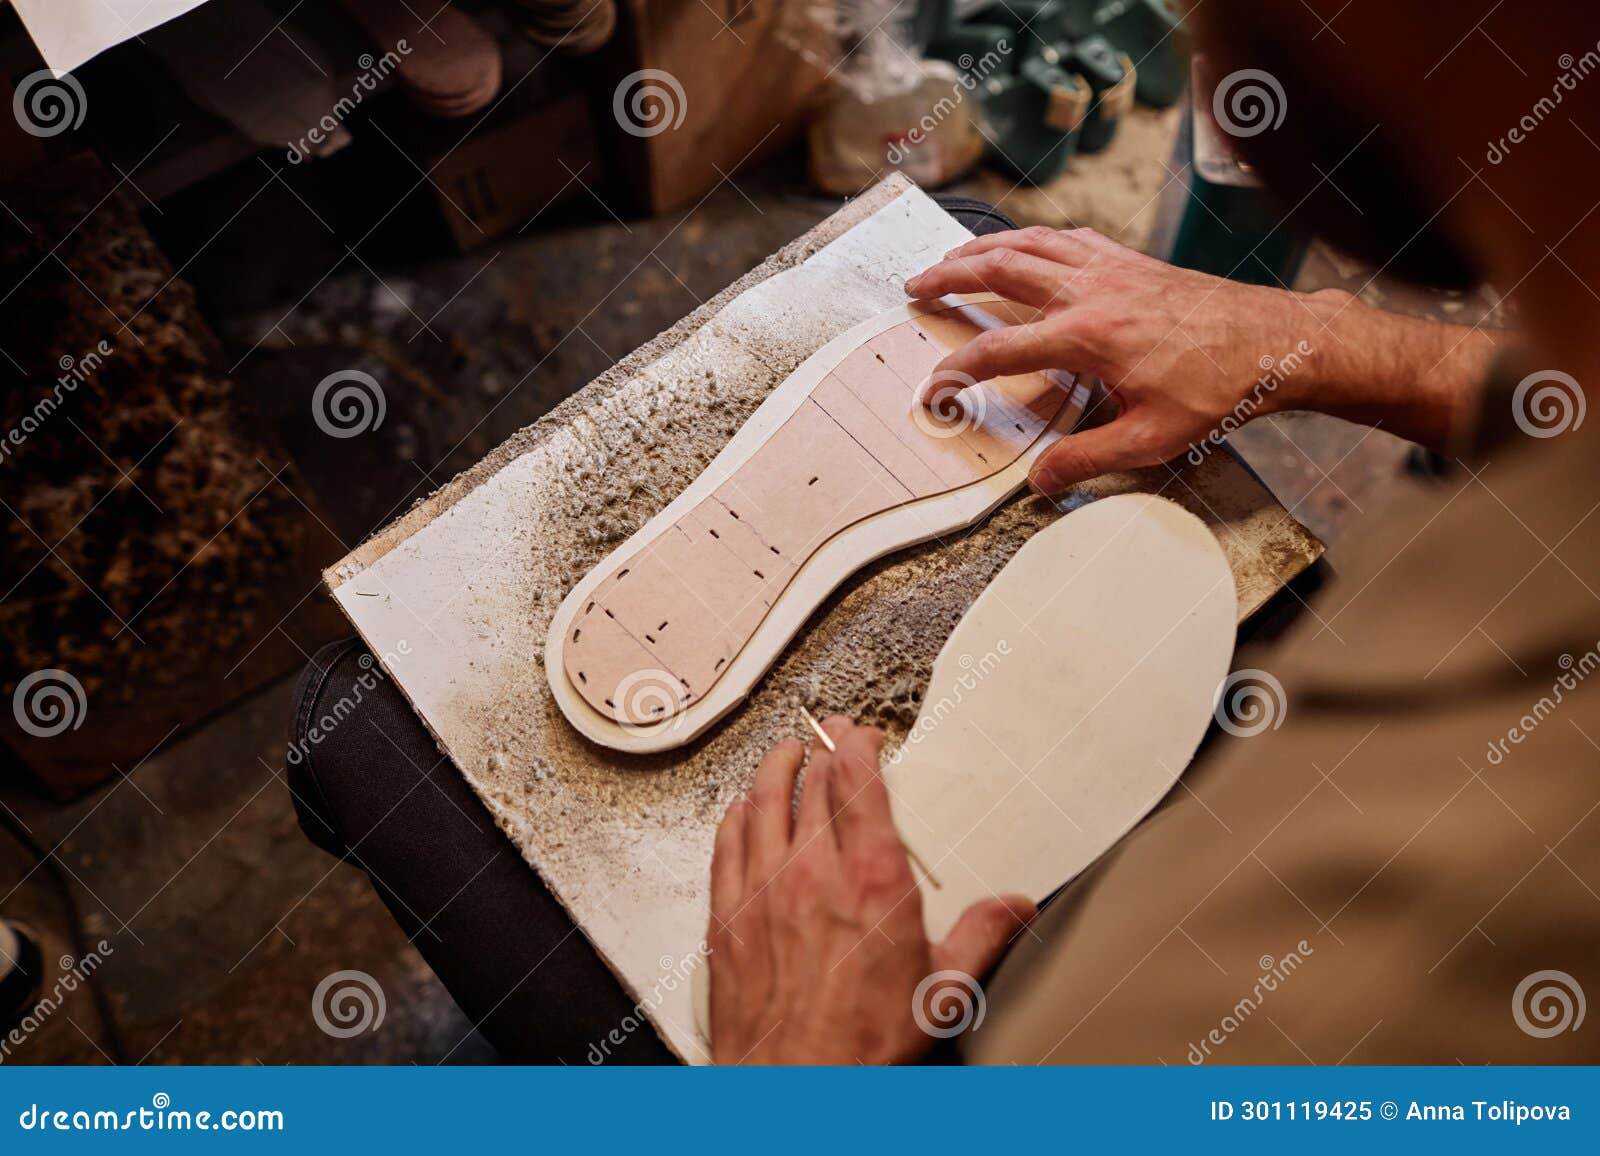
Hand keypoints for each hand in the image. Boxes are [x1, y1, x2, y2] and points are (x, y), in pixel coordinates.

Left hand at [706, 716, 1034, 1064]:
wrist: (797, 1087)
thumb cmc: (862, 1049)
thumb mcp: (942, 991)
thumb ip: (981, 936)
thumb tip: (1014, 907)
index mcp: (873, 881)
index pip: (859, 781)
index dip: (857, 744)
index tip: (862, 735)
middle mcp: (814, 873)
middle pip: (812, 782)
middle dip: (823, 748)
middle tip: (831, 736)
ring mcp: (765, 889)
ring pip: (762, 801)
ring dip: (774, 768)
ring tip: (783, 753)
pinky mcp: (729, 915)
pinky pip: (726, 843)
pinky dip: (736, 815)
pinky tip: (740, 810)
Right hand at [905, 227, 1496, 492]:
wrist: (1274, 343)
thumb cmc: (1219, 388)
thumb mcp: (1150, 441)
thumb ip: (1087, 460)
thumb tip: (1040, 483)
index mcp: (1089, 336)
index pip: (1001, 350)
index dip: (957, 371)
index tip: (932, 388)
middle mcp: (1092, 291)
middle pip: (1001, 271)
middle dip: (950, 277)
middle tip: (915, 287)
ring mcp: (1111, 268)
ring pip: (1029, 243)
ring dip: (982, 248)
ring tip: (949, 258)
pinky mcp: (1129, 260)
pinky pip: (1066, 237)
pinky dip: (1031, 237)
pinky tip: (1022, 244)